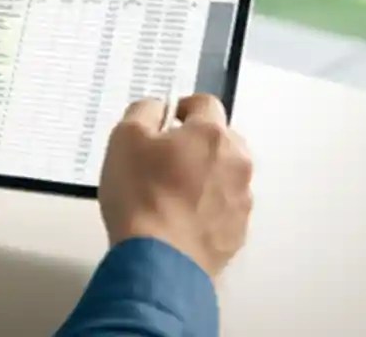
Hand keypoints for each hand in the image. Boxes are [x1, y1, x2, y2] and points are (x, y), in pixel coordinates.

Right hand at [98, 94, 253, 278]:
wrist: (158, 261)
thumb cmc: (142, 199)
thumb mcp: (124, 138)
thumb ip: (143, 112)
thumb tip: (155, 108)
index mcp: (211, 134)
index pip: (204, 103)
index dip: (182, 109)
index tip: (166, 122)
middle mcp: (236, 162)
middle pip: (220, 139)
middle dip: (196, 144)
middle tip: (165, 159)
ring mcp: (241, 199)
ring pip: (225, 175)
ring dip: (204, 177)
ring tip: (170, 195)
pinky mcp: (237, 231)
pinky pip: (223, 208)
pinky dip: (206, 209)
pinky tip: (178, 220)